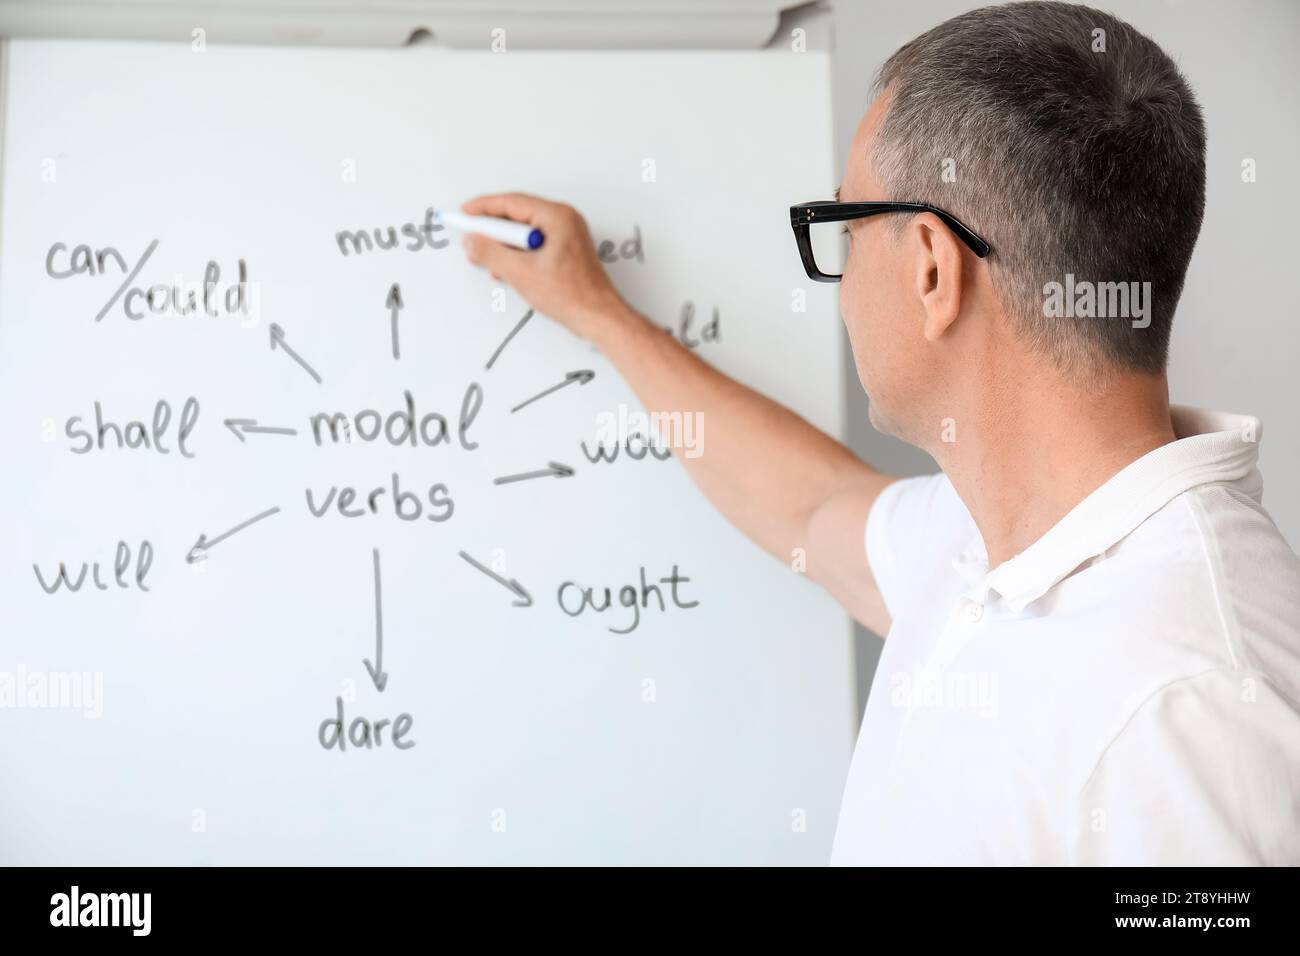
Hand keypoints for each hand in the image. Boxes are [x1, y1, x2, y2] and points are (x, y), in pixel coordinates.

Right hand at [460, 192, 632, 343]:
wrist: (597, 318)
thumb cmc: (572, 295)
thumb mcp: (521, 272)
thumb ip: (491, 253)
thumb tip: (472, 241)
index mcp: (558, 217)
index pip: (512, 203)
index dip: (484, 208)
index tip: (465, 213)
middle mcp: (564, 221)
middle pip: (518, 215)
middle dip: (492, 228)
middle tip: (470, 236)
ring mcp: (566, 236)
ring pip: (524, 233)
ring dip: (503, 245)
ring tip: (485, 257)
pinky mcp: (564, 252)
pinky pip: (534, 245)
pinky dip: (517, 255)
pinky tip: (504, 269)